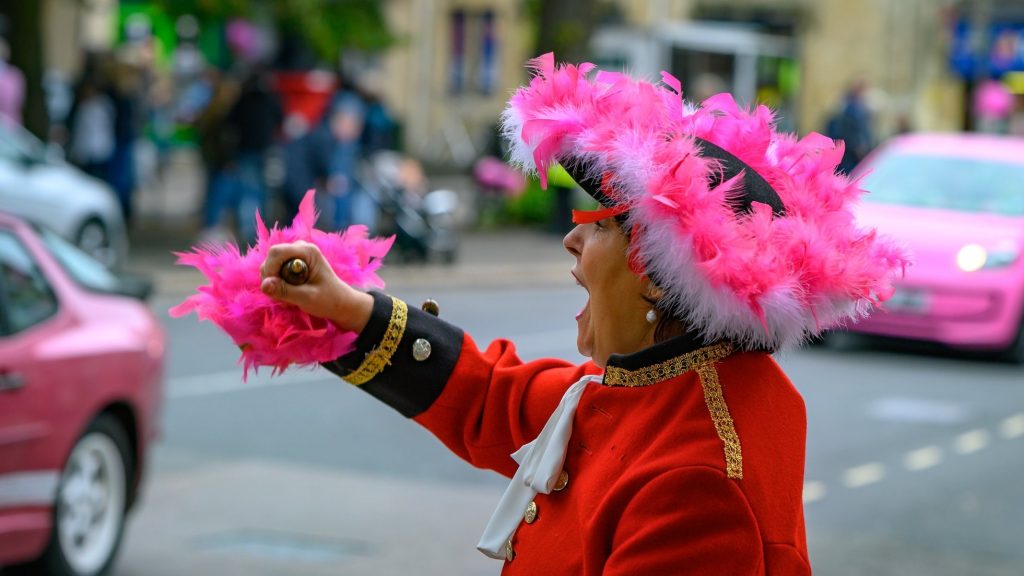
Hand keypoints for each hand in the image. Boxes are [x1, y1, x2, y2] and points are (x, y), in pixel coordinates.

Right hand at [259, 241, 373, 332]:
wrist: (339, 303)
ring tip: (290, 298)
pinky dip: (277, 286)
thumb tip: (263, 285)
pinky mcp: (290, 265)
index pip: (276, 252)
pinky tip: (289, 295)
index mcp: (307, 251)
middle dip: (272, 280)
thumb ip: (285, 291)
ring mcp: (294, 256)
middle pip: (270, 259)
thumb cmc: (328, 299)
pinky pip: (273, 273)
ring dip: (274, 285)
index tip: (273, 288)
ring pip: (269, 267)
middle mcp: (299, 249)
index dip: (270, 270)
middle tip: (285, 297)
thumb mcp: (307, 298)